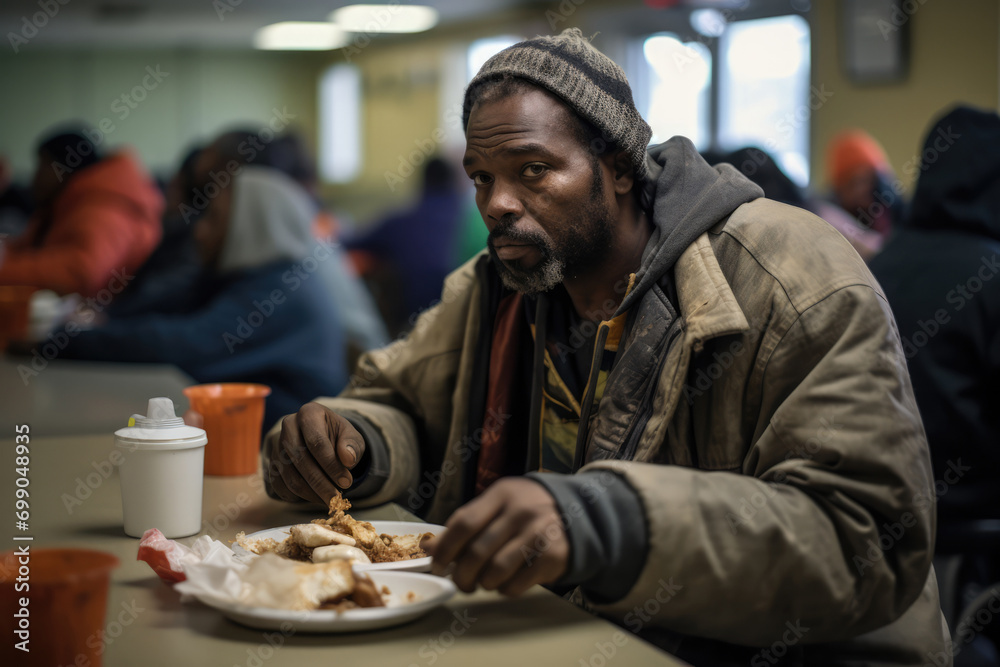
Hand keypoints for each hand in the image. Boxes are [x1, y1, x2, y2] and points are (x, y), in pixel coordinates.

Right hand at [266, 402, 365, 504]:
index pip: (316, 442)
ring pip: (290, 476)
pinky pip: (280, 486)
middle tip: (336, 498)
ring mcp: (277, 445)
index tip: (346, 482)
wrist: (324, 440)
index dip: (331, 465)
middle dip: (320, 483)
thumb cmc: (339, 438)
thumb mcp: (352, 437)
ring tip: (329, 500)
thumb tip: (348, 459)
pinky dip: (297, 497)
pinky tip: (315, 498)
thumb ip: (352, 445)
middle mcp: (288, 426)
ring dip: (310, 493)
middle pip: (300, 459)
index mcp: (309, 413)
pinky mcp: (272, 464)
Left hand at [424, 477, 568, 595]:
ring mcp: (539, 534)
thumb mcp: (496, 507)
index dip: (445, 548)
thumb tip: (428, 547)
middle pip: (478, 552)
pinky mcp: (552, 557)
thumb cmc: (524, 511)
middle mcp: (521, 512)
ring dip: (483, 583)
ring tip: (484, 581)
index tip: (436, 565)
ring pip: (496, 571)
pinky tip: (505, 582)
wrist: (575, 514)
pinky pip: (516, 584)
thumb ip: (464, 524)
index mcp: (501, 494)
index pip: (464, 522)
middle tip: (461, 582)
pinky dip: (504, 590)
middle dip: (462, 574)